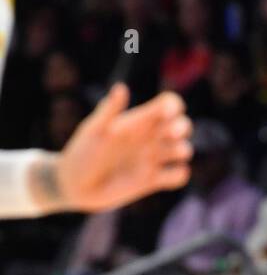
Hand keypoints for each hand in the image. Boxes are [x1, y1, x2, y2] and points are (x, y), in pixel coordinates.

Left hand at [48, 84, 191, 211]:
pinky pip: (177, 176)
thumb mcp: (94, 130)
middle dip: (182, 127)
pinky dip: (180, 175)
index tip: (165, 114)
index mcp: (137, 120)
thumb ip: (109, 110)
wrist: (76, 186)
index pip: (167, 104)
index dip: (173, 106)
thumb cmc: (81, 154)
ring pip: (183, 150)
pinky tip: (165, 175)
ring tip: (167, 155)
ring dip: (182, 150)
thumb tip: (121, 88)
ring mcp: (151, 159)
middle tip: (171, 134)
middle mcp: (148, 138)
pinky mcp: (152, 181)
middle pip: (181, 125)